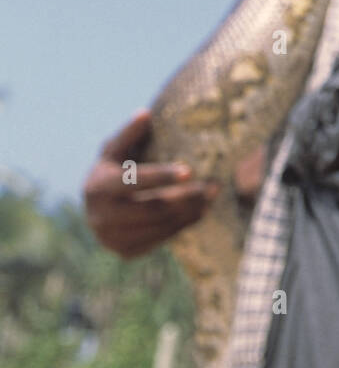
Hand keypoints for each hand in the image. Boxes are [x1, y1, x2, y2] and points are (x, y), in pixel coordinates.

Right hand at [83, 109, 219, 258]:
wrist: (97, 208)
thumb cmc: (112, 169)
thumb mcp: (115, 149)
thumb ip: (130, 134)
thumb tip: (145, 114)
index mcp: (98, 187)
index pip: (133, 182)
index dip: (161, 176)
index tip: (190, 170)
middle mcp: (100, 217)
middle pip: (152, 209)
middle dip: (186, 197)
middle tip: (213, 185)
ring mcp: (111, 239)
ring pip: (160, 227)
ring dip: (191, 212)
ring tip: (212, 195)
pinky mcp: (125, 253)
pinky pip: (160, 240)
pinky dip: (183, 226)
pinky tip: (200, 210)